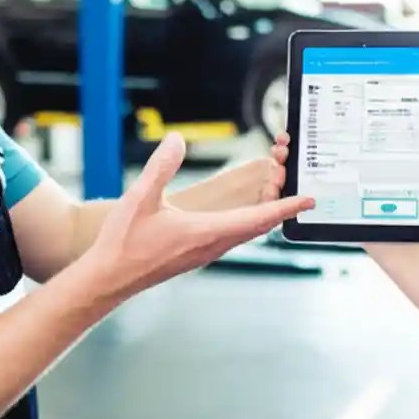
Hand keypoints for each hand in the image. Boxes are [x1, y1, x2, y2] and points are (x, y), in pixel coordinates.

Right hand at [86, 133, 313, 299]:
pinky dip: (249, 220)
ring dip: (264, 212)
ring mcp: (207, 252)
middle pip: (259, 225)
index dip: (286, 207)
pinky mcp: (198, 253)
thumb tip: (177, 140)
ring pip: (248, 232)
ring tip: (275, 190)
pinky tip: (248, 212)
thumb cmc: (124, 242)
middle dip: (279, 202)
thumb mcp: (140, 197)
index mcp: (206, 233)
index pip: (258, 219)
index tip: (309, 200)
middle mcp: (213, 245)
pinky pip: (234, 236)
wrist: (110, 278)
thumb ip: (161, 167)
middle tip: (289, 178)